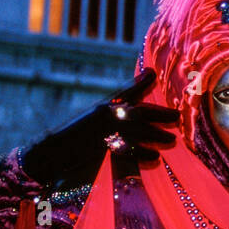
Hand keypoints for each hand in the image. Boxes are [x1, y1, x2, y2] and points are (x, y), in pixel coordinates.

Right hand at [22, 68, 177, 187]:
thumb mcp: (92, 121)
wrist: (50, 152)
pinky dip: (143, 153)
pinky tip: (155, 156)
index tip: (154, 72)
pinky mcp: (103, 147)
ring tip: (172, 139)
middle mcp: (105, 115)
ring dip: (156, 135)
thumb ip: (111, 116)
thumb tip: (130, 114)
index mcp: (103, 107)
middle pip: (139, 112)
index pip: (126, 92)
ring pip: (138, 131)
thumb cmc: (71, 138)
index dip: (141, 82)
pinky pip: (128, 149)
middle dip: (160, 114)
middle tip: (177, 117)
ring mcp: (104, 130)